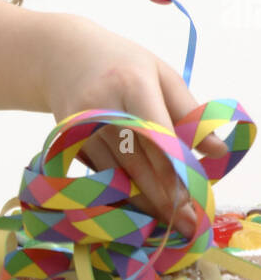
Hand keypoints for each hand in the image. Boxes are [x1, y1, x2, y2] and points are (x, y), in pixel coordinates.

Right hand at [38, 15, 228, 235]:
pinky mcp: (68, 143)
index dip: (172, 168)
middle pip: (135, 160)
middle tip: (185, 221)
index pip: (155, 133)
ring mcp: (80, 128)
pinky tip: (138, 210)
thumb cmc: (122, 64)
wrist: (62, 57)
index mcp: (131, 84)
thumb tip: (217, 151)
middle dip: (162, 194)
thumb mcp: (160, 74)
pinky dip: (119, 193)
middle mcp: (101, 107)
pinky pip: (98, 174)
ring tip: (167, 223)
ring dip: (141, 202)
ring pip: (114, 173)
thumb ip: (188, 112)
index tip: (189, 196)